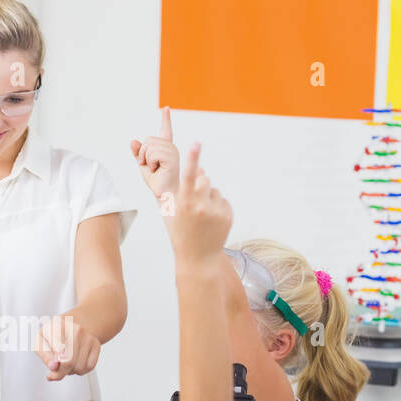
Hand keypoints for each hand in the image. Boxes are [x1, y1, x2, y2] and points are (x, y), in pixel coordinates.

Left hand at [35, 314, 100, 380]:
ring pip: (80, 367)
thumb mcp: (41, 342)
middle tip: (56, 370)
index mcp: (58, 325)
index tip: (52, 366)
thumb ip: (44, 356)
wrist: (71, 324)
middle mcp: (75, 329)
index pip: (57, 349)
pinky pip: (89, 367)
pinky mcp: (96, 344)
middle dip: (61, 372)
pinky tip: (75, 363)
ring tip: (65, 363)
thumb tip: (54, 366)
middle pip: (69, 362)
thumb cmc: (52, 335)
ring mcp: (87, 336)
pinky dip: (81, 370)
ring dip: (71, 371)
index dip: (54, 364)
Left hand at [129, 108, 179, 200]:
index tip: (166, 108)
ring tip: (155, 169)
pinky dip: (150, 163)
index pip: (166, 130)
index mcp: (166, 148)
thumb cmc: (157, 182)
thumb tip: (133, 141)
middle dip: (143, 154)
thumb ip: (138, 153)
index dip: (165, 119)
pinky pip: (152, 153)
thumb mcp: (143, 165)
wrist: (164, 194)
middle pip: (148, 140)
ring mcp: (172, 151)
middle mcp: (171, 147)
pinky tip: (157, 169)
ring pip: (149, 147)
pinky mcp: (172, 157)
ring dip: (146, 160)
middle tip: (151, 167)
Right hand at [166, 142, 231, 265]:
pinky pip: (222, 200)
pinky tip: (211, 220)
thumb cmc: (180, 232)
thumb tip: (200, 170)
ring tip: (202, 216)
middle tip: (194, 203)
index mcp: (184, 204)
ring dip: (208, 197)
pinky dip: (217, 206)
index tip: (196, 143)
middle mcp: (201, 206)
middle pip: (204, 179)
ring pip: (214, 190)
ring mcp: (216, 211)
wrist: (198, 257)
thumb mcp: (173, 212)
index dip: (192, 158)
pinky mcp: (228, 215)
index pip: (188, 176)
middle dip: (200, 184)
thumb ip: (182, 189)